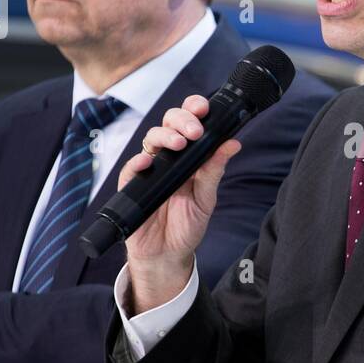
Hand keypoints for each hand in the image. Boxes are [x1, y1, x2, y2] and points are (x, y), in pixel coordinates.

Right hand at [116, 94, 240, 313]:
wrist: (168, 254)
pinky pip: (131, 168)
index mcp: (189, 156)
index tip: (204, 108)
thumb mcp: (206, 199)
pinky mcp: (132, 185)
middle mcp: (168, 158)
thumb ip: (214, 171)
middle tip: (194, 131)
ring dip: (164, 136)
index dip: (194, 110)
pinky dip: (138, 161)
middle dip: (181, 120)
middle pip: (169, 124)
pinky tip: (148, 161)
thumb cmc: (187, 225)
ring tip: (178, 144)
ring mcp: (150, 169)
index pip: (189, 124)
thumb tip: (232, 144)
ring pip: (151, 139)